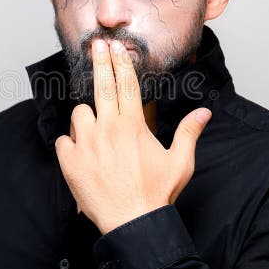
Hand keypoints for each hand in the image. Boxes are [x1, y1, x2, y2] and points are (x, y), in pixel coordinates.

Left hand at [55, 38, 211, 234]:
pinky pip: (64, 140)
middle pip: (101, 86)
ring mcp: (86, 143)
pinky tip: (82, 154)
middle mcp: (108, 129)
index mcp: (133, 126)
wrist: (132, 223)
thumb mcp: (180, 162)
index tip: (115, 46)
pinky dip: (71, 144)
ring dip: (87, 119)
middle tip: (96, 45)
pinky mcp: (70, 160)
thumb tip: (204, 111)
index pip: (126, 85)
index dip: (121, 62)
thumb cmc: (156, 194)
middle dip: (99, 61)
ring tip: (96, 134)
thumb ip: (189, 132)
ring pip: (79, 113)